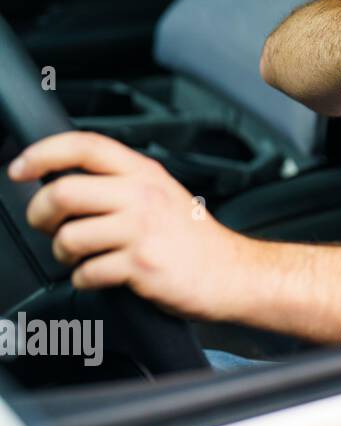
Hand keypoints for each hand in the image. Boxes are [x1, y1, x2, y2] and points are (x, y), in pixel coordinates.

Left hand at [7, 131, 252, 320]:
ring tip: (80, 256)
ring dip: (63, 253)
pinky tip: (102, 276)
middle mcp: (143, 196)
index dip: (43, 153)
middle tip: (46, 225)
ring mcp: (142, 231)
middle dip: (40, 214)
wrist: (233, 273)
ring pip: (68, 237)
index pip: (84, 146)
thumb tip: (63, 183)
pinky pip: (86, 273)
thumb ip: (120, 183)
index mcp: (145, 174)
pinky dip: (85, 279)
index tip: (20, 168)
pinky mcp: (141, 265)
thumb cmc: (196, 239)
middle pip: (63, 192)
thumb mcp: (162, 193)